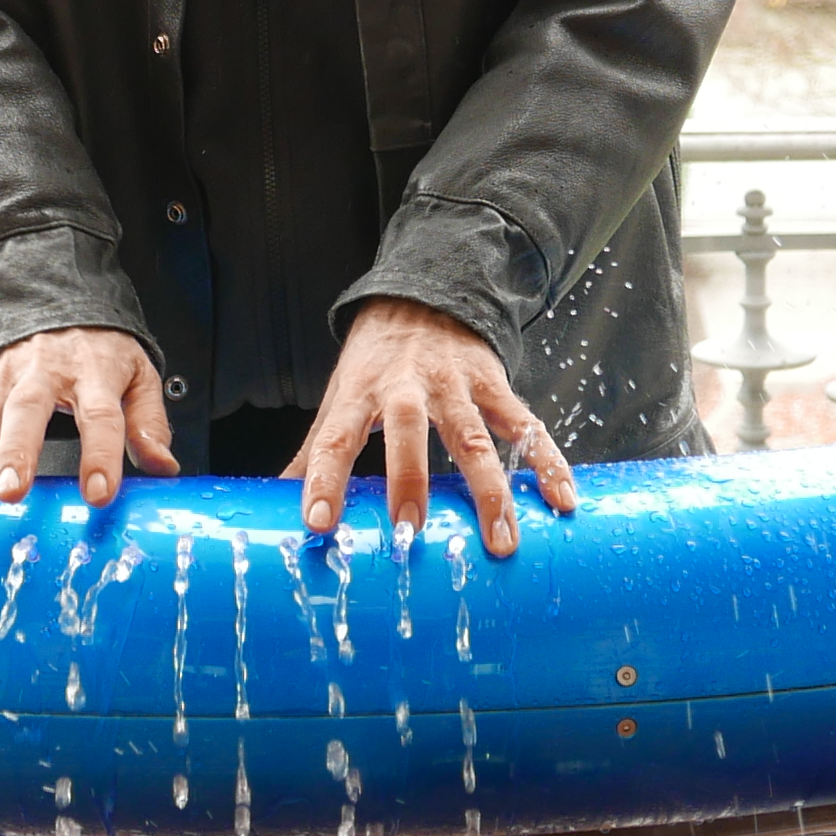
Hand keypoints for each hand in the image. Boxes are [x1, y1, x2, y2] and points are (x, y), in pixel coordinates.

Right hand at [0, 325, 175, 508]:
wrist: (53, 299)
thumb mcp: (138, 373)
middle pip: (27, 415)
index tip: (97, 494)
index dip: (101, 455)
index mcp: (91, 374)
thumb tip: (163, 466)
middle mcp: (41, 377)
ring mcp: (0, 383)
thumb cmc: (100, 349)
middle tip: (9, 493)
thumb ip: (149, 420)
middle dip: (16, 454)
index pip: (100, 417)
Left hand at [292, 297, 577, 556]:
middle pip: (408, 434)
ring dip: (490, 491)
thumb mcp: (338, 396)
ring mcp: (455, 385)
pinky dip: (547, 462)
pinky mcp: (494, 385)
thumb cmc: (374, 360)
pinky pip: (524, 426)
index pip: (334, 438)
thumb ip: (313, 450)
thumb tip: (273, 498)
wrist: (425, 294)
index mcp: (359, 393)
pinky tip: (562, 501)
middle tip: (411, 534)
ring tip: (501, 541)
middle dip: (410, 483)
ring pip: (474, 438)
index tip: (316, 523)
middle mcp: (406, 388)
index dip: (323, 479)